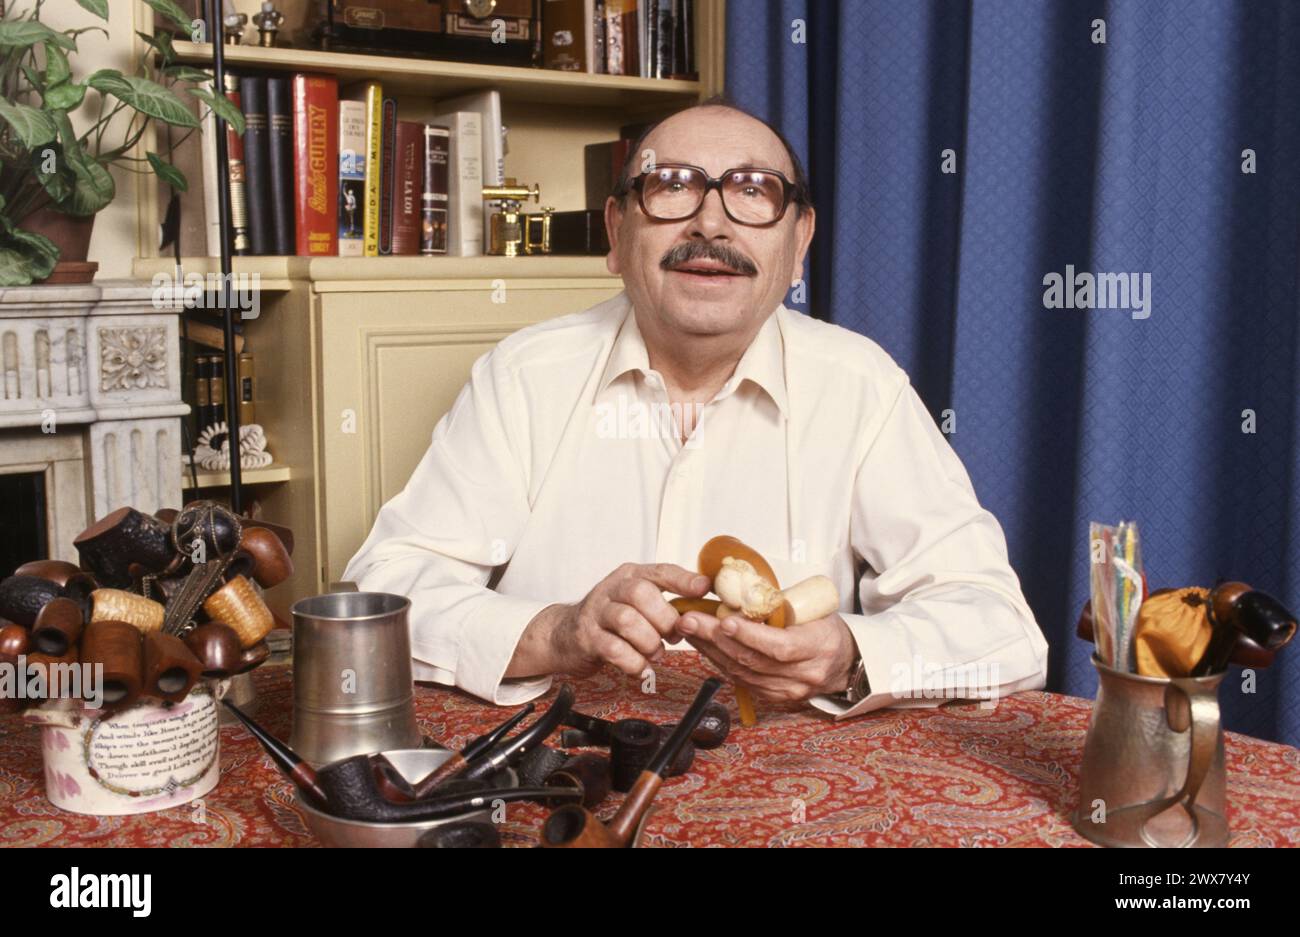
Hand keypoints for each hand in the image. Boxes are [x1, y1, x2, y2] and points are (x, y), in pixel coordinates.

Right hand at [530, 563, 710, 678]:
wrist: (565, 635)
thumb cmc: (610, 619)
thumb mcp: (636, 601)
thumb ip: (665, 601)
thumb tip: (702, 608)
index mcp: (630, 576)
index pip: (659, 571)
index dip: (683, 579)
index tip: (704, 588)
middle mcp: (612, 589)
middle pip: (640, 593)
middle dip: (663, 619)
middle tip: (672, 636)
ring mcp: (596, 612)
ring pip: (627, 620)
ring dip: (649, 642)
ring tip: (655, 653)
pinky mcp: (587, 638)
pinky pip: (614, 649)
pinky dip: (634, 663)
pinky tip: (641, 668)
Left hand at [676, 609, 857, 701]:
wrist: (845, 662)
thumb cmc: (827, 629)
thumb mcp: (813, 609)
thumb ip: (779, 603)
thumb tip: (739, 587)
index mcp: (818, 647)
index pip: (780, 646)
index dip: (749, 635)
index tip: (724, 621)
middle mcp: (804, 675)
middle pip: (753, 660)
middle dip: (716, 638)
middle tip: (690, 620)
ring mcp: (788, 691)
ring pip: (742, 672)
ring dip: (711, 649)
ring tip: (690, 629)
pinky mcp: (774, 697)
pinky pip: (741, 680)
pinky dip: (720, 661)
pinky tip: (705, 646)